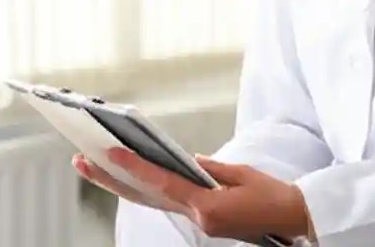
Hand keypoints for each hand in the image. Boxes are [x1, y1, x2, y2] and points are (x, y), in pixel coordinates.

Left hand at [74, 148, 310, 243]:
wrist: (295, 222)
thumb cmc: (273, 195)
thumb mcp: (241, 173)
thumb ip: (208, 167)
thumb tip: (181, 161)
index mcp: (208, 208)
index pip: (162, 185)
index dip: (134, 168)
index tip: (109, 152)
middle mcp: (197, 219)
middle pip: (144, 197)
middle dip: (110, 179)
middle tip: (80, 160)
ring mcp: (198, 223)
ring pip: (150, 201)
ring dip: (120, 184)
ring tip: (92, 165)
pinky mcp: (202, 221)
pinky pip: (166, 203)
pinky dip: (144, 189)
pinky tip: (127, 175)